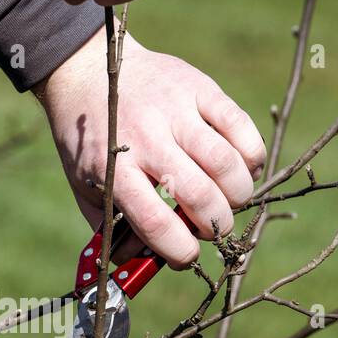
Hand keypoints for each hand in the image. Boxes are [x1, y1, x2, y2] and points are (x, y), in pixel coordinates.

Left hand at [36, 29, 265, 268]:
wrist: (90, 71)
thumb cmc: (91, 140)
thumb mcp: (85, 186)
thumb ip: (110, 229)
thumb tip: (143, 267)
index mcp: (115, 168)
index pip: (155, 222)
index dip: (180, 251)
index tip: (186, 257)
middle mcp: (147, 138)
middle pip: (199, 194)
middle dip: (216, 224)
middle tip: (213, 227)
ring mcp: (175, 110)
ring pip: (226, 162)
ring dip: (238, 193)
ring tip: (232, 199)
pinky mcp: (200, 88)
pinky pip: (241, 126)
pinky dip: (252, 156)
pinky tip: (243, 168)